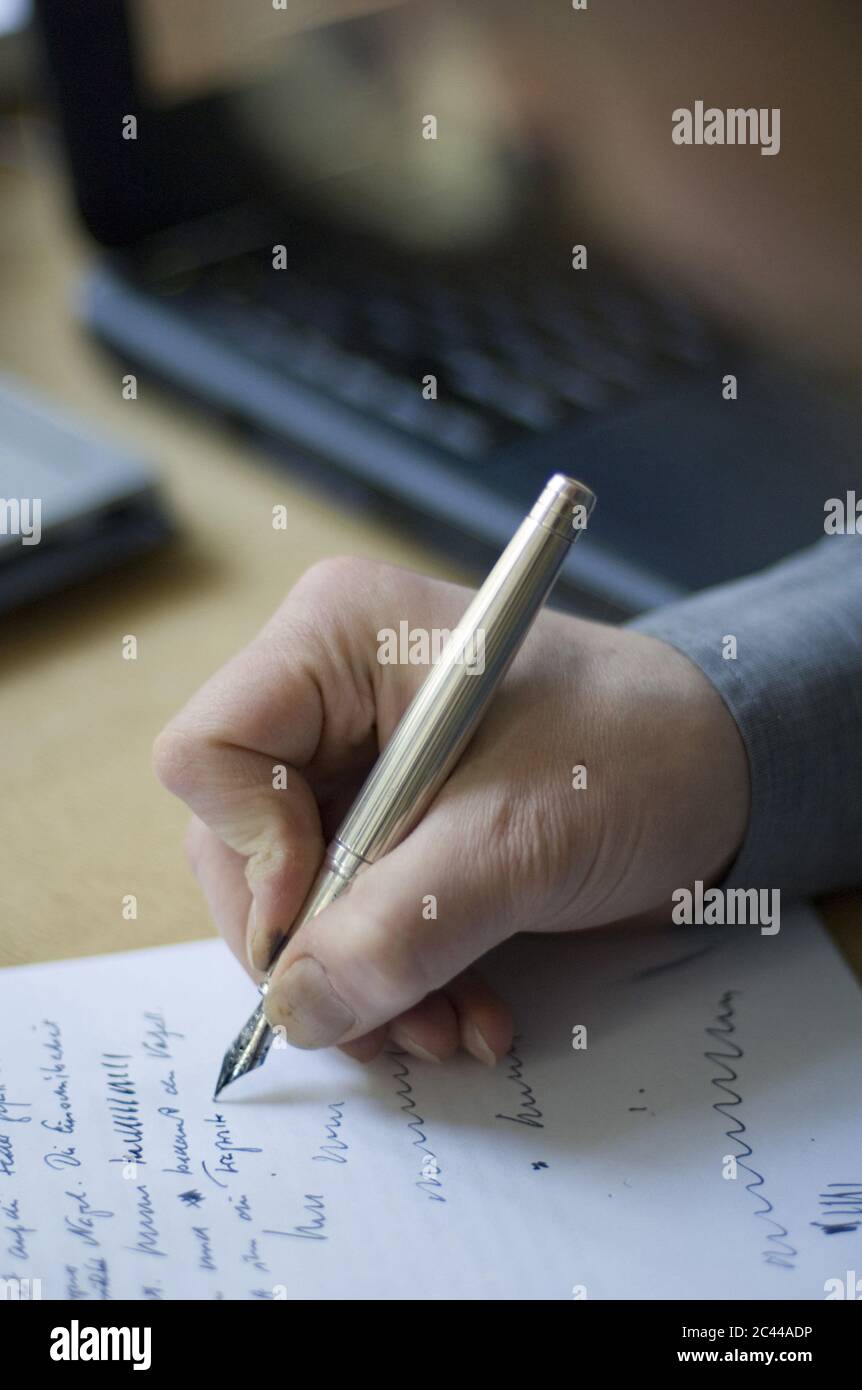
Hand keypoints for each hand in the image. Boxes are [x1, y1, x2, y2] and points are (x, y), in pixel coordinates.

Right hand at [153, 558, 748, 1065]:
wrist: (721, 775)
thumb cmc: (634, 753)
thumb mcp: (519, 839)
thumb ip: (404, 926)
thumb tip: (296, 1010)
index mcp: (335, 640)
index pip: (210, 752)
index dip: (253, 852)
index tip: (327, 923)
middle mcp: (326, 696)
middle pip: (238, 841)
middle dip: (313, 947)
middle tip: (382, 1020)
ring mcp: (354, 762)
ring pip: (292, 896)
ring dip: (361, 980)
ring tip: (442, 1028)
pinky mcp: (388, 822)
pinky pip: (346, 915)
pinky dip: (395, 976)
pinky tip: (462, 1011)